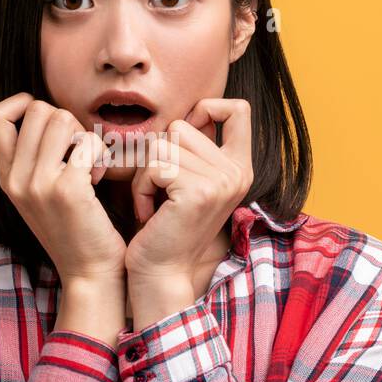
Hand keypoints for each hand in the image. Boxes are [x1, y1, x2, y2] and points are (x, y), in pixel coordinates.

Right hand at [0, 93, 126, 341]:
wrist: (90, 274)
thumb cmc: (75, 230)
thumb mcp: (39, 194)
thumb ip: (33, 159)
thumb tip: (45, 113)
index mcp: (6, 178)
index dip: (22, 104)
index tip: (48, 124)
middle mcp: (16, 180)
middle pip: (36, 109)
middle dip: (65, 121)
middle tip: (77, 153)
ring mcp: (39, 185)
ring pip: (61, 118)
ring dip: (84, 136)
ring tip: (89, 166)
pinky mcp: (68, 190)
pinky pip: (87, 142)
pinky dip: (100, 153)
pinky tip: (100, 177)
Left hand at [125, 99, 253, 326]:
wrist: (160, 272)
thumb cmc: (165, 225)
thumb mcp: (187, 181)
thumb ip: (195, 148)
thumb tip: (189, 111)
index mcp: (240, 167)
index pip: (239, 109)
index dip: (206, 108)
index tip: (182, 138)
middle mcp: (237, 172)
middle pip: (181, 126)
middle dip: (158, 156)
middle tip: (161, 192)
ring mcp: (221, 181)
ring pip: (163, 145)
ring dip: (146, 175)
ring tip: (155, 203)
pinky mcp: (198, 191)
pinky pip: (154, 166)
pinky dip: (141, 189)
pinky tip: (150, 213)